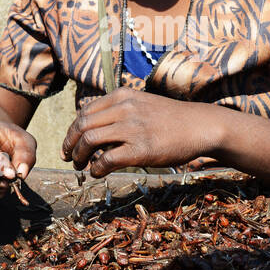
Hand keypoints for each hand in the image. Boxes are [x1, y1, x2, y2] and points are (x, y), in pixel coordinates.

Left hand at [61, 88, 215, 176]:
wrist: (200, 126)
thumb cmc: (171, 118)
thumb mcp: (142, 103)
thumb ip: (119, 109)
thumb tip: (92, 124)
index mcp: (122, 95)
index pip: (84, 112)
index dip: (72, 130)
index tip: (70, 143)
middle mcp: (124, 108)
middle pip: (82, 125)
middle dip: (70, 144)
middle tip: (69, 157)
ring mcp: (132, 128)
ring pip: (89, 141)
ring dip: (79, 157)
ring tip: (81, 166)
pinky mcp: (141, 149)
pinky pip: (106, 159)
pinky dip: (96, 168)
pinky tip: (98, 173)